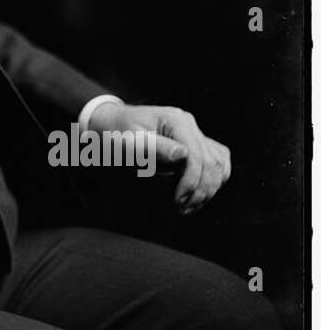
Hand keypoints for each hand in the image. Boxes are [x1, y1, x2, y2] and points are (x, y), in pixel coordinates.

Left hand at [88, 101, 231, 213]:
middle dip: (200, 190)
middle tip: (182, 208)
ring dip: (209, 188)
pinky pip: (217, 161)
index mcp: (176, 120)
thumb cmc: (116, 134)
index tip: (177, 201)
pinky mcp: (194, 143)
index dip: (190, 182)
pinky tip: (198, 194)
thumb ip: (152, 147)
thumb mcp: (127, 141)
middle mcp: (189, 124)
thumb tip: (183, 154)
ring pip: (219, 163)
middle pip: (211, 162)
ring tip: (189, 206)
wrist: (111, 125)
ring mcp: (193, 132)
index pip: (196, 156)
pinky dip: (213, 179)